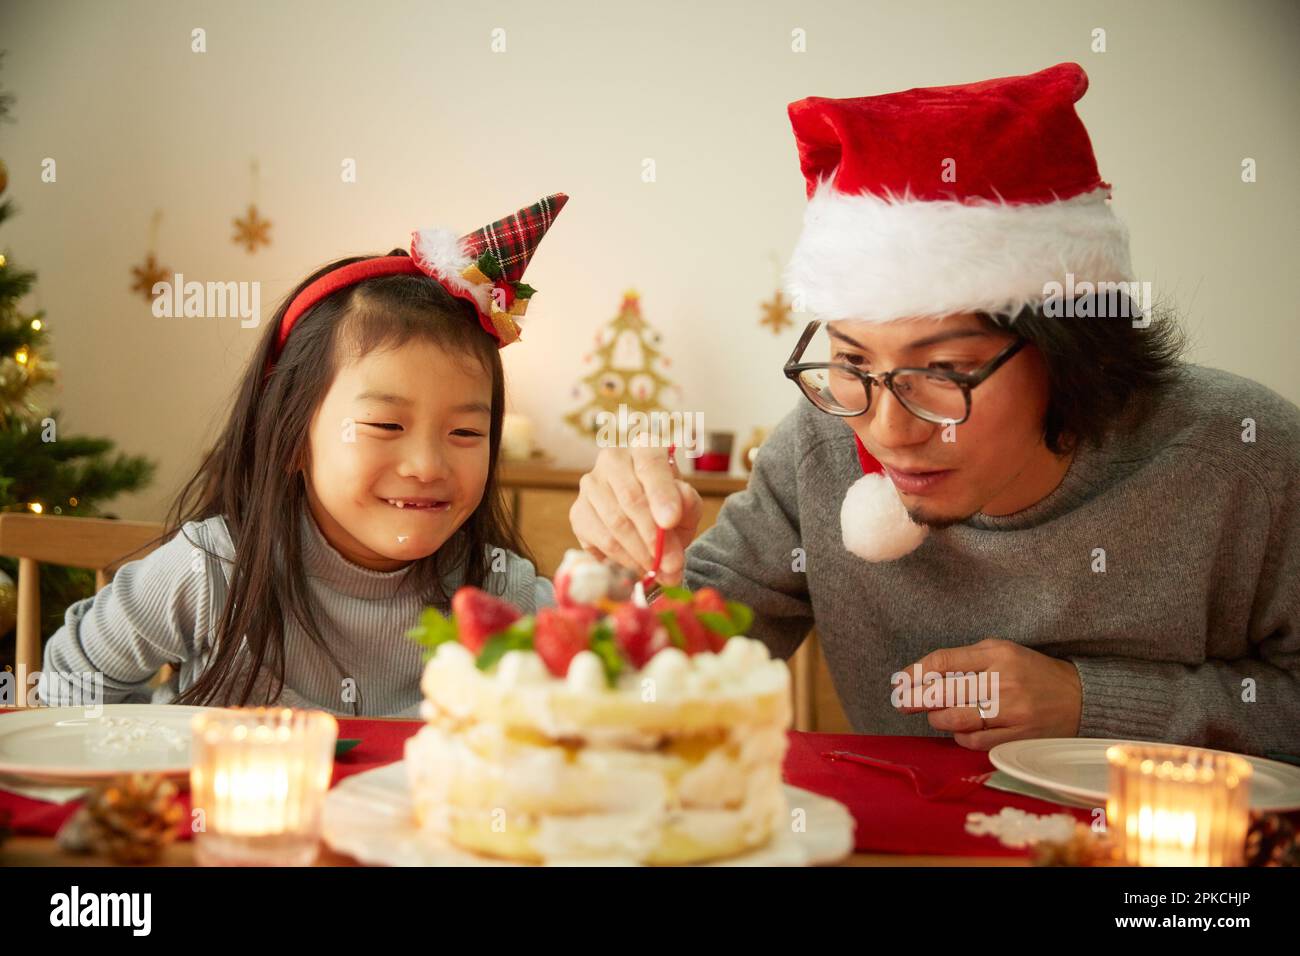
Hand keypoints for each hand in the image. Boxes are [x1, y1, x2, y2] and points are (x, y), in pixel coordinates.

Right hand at [569, 444, 702, 584]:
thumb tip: (672, 516)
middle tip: (673, 565)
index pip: (651, 465)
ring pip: (615, 522)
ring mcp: (590, 484)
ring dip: (640, 553)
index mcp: (644, 447)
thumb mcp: (687, 504)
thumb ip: (686, 504)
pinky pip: (600, 539)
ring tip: (660, 571)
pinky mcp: (578, 511)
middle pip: (631, 498)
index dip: (661, 494)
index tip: (671, 521)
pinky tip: (638, 566)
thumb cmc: (667, 505)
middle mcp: (612, 459)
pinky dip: (622, 558)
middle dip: (654, 537)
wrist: (644, 516)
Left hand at [893, 638, 1081, 750]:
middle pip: (946, 691)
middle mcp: (1004, 680)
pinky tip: (960, 730)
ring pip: (958, 718)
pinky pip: (976, 740)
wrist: (1080, 697)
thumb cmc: (1031, 673)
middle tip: (903, 704)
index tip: (901, 681)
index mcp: (997, 653)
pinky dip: (960, 736)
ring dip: (938, 719)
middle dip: (916, 699)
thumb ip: (966, 661)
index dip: (916, 672)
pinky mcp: (1019, 735)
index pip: (945, 661)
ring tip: (935, 716)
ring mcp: (1012, 710)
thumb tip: (924, 677)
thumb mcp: (1003, 652)